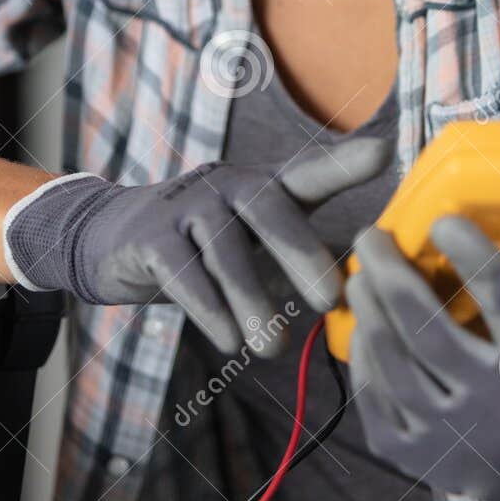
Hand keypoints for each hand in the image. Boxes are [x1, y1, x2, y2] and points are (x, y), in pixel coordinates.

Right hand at [3, 139, 390, 354]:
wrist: (115, 238)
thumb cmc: (207, 241)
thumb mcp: (257, 236)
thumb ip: (306, 250)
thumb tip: (363, 284)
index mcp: (265, 185)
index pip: (309, 174)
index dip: (345, 164)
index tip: (384, 153)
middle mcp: (230, 185)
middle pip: (271, 211)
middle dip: (301, 254)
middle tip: (330, 300)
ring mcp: (188, 206)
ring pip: (226, 251)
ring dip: (251, 301)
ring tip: (272, 348)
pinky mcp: (150, 236)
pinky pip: (182, 273)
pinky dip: (207, 308)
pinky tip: (227, 341)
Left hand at [345, 214, 499, 500]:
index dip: (468, 252)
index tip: (441, 220)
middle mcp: (495, 402)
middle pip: (427, 330)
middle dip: (390, 275)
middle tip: (372, 236)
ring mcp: (455, 437)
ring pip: (394, 366)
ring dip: (369, 313)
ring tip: (360, 276)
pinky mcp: (426, 461)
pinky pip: (379, 407)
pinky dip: (365, 364)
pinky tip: (362, 332)